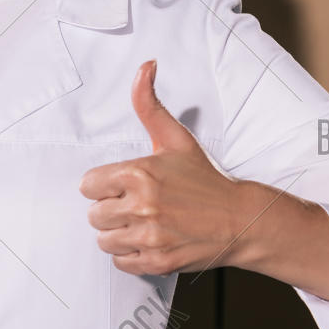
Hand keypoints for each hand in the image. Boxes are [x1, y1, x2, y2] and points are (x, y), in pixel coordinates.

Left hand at [79, 59, 253, 275]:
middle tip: (138, 207)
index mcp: (138, 172)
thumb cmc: (204, 179)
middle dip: (112, 211)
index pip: (88, 186)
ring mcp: (149, 235)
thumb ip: (149, 105)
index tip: (124, 187)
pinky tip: (152, 240)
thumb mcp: (175, 139)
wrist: (240, 219)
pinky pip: (120, 261)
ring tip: (145, 224)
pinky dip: (132, 254)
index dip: (105, 187)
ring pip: (105, 240)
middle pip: (94, 215)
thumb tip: (145, 66)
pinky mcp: (156, 261)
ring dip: (120, 234)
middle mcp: (141, 205)